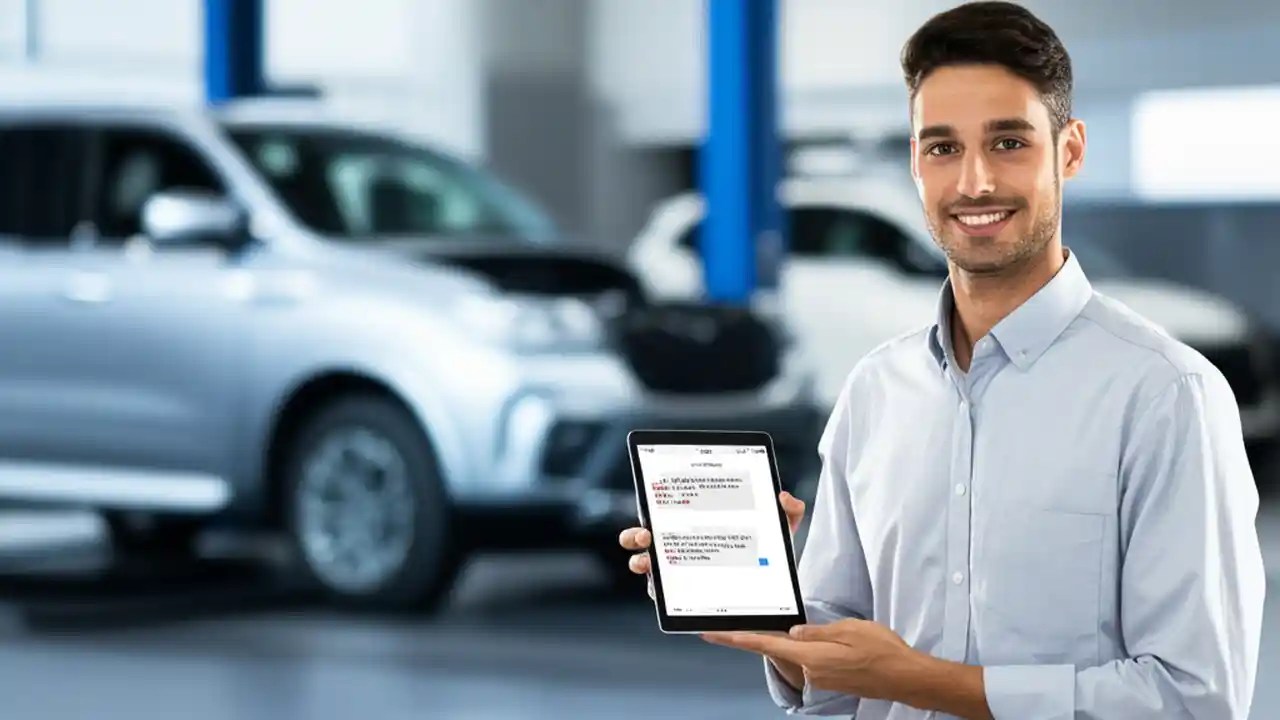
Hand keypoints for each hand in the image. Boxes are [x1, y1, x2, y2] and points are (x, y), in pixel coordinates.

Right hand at [617, 491, 805, 599]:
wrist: (771, 591)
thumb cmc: (767, 552)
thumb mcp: (778, 530)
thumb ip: (788, 510)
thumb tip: (784, 496)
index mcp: (694, 522)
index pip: (664, 511)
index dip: (649, 508)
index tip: (650, 510)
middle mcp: (679, 546)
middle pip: (643, 538)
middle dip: (635, 535)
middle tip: (646, 535)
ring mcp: (676, 573)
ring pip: (645, 567)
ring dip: (639, 564)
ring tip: (646, 564)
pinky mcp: (680, 597)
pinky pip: (661, 596)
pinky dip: (656, 592)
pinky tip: (661, 591)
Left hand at [701, 619, 918, 701]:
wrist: (906, 678)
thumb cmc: (882, 650)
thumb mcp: (849, 629)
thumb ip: (816, 631)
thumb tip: (793, 632)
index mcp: (811, 656)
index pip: (765, 645)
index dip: (736, 639)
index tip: (713, 635)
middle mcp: (811, 671)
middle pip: (782, 649)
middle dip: (772, 636)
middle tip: (751, 625)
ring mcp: (821, 679)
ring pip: (799, 655)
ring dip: (802, 643)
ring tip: (828, 633)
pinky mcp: (831, 681)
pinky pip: (813, 662)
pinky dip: (813, 651)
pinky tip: (829, 643)